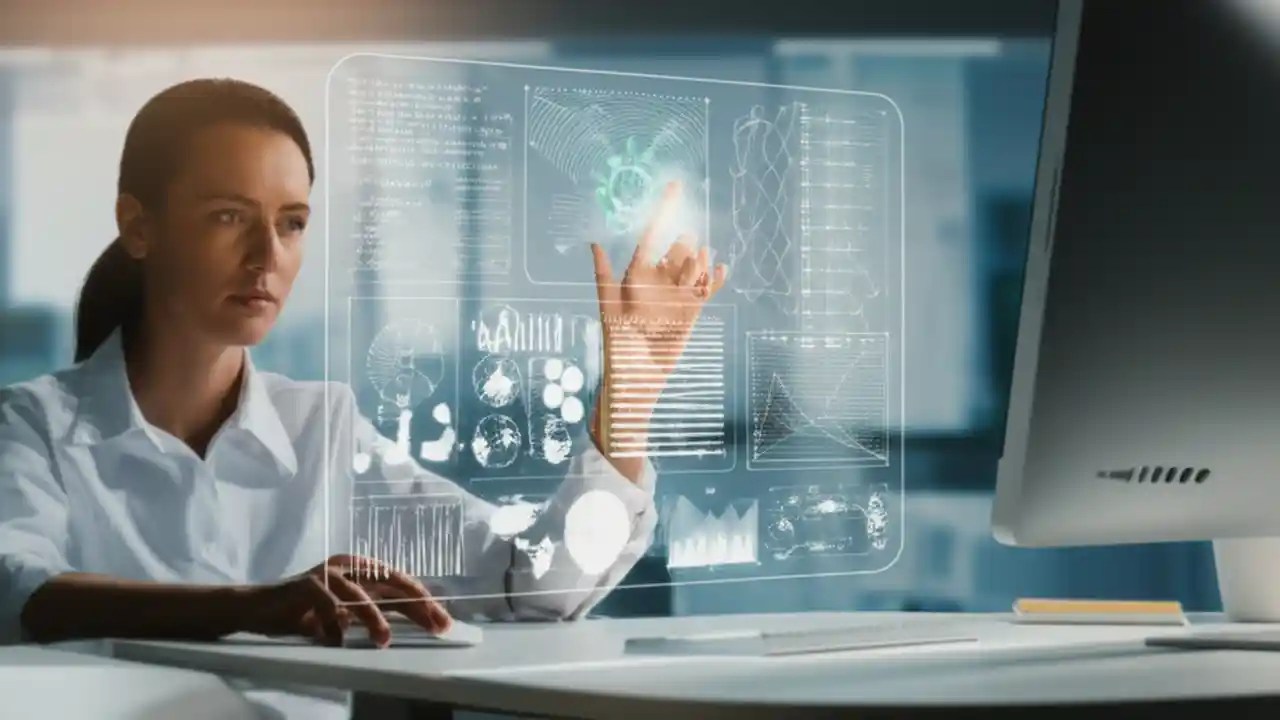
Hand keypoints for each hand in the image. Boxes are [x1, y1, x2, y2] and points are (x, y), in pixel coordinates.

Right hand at [236, 554, 450, 647]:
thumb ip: (373, 615)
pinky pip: (327, 604)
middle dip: (416, 605)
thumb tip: (415, 623)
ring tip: (384, 640)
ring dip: (374, 618)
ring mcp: (327, 573)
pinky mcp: (305, 583)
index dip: (423, 602)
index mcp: (362, 572)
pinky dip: (334, 626)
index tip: (443, 621)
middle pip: (391, 583)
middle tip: (435, 624)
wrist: (259, 608)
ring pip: (360, 593)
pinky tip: (337, 641)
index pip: (401, 585)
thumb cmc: (305, 612)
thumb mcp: (347, 615)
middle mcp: (349, 567)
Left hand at [591, 180, 727, 379]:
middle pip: (679, 247)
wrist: (636, 377)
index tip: (675, 184)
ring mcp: (677, 293)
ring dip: (697, 263)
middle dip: (683, 246)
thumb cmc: (615, 344)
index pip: (653, 233)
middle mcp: (659, 278)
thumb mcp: (607, 308)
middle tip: (680, 259)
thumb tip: (593, 242)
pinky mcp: (693, 309)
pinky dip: (715, 277)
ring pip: (694, 264)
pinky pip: (708, 287)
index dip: (664, 208)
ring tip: (692, 276)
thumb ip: (603, 276)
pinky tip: (719, 271)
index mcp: (637, 272)